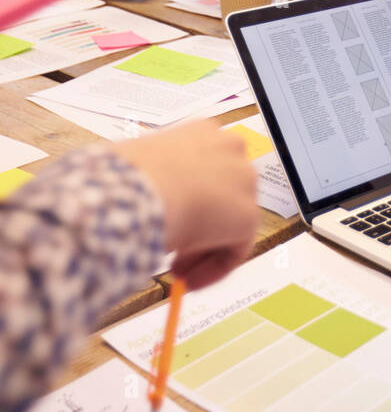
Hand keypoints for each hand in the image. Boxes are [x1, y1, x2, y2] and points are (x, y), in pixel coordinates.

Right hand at [116, 121, 257, 289]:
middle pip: (223, 196)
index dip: (189, 203)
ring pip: (230, 223)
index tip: (173, 223)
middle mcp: (229, 149)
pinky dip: (214, 268)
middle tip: (175, 255)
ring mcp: (243, 180)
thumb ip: (152, 182)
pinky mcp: (247, 214)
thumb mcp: (136, 168)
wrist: (132, 192)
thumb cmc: (121, 177)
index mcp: (202, 132)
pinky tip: (187, 280)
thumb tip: (147, 202)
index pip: (206, 170)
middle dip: (200, 230)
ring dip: (204, 250)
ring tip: (175, 272)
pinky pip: (235, 249)